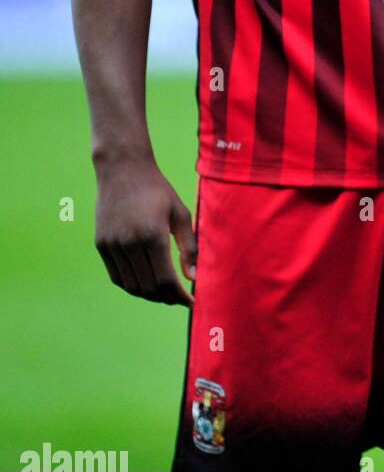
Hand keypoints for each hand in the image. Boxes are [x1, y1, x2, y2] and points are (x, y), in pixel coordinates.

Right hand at [94, 157, 196, 304]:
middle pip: (148, 287)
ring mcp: (112, 245)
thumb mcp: (180, 213)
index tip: (191, 301)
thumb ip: (188, 246)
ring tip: (165, 293)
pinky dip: (132, 286)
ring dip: (149, 295)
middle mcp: (129, 243)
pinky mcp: (101, 245)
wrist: (123, 169)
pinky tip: (145, 284)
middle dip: (167, 298)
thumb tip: (193, 278)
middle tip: (180, 298)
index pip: (165, 280)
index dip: (179, 296)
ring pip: (131, 286)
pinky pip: (117, 276)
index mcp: (152, 234)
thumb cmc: (157, 190)